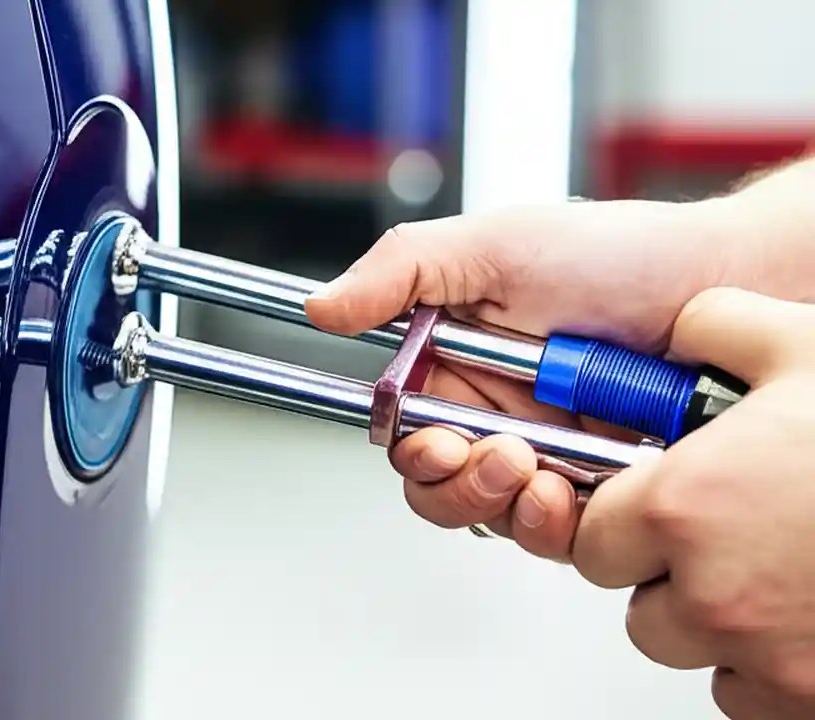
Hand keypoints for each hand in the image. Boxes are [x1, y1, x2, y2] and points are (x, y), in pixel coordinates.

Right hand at [304, 198, 747, 559]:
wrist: (723, 281)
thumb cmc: (618, 255)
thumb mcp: (495, 245)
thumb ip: (401, 271)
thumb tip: (322, 306)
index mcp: (454, 362)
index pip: (402, 432)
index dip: (410, 450)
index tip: (434, 441)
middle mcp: (493, 412)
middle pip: (438, 489)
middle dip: (459, 485)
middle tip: (497, 452)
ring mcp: (547, 453)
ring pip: (493, 518)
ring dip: (506, 503)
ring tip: (540, 465)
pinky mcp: (597, 486)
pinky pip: (559, 533)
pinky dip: (558, 521)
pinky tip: (574, 488)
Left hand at [572, 287, 814, 718]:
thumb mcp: (806, 343)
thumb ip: (719, 327)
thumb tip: (689, 327)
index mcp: (687, 507)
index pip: (593, 541)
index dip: (624, 521)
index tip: (655, 506)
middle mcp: (716, 595)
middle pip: (643, 610)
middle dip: (673, 576)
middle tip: (732, 535)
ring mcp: (773, 660)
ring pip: (702, 658)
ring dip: (726, 624)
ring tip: (785, 569)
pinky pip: (761, 698)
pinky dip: (779, 666)